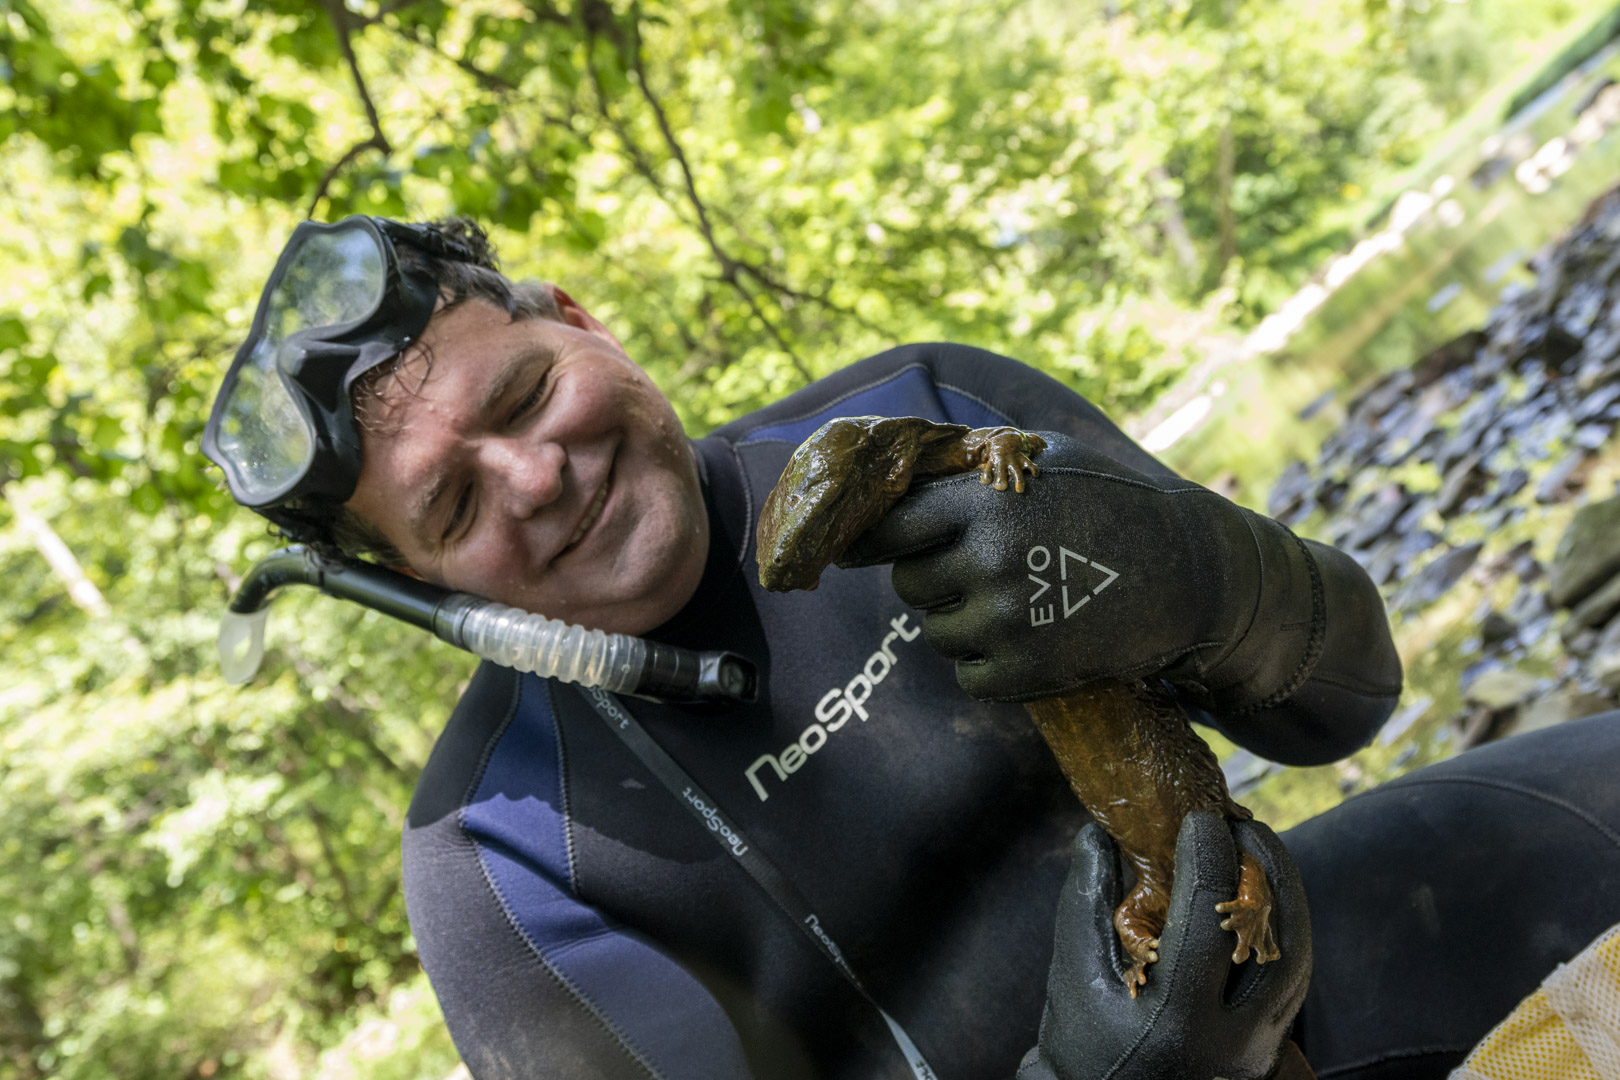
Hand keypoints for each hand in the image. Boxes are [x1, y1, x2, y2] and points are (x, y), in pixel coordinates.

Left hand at [842, 434, 1321, 709]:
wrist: (1194, 574)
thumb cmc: (1115, 502)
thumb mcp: (1048, 459)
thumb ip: (974, 464)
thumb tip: (897, 465)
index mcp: (985, 501)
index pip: (890, 528)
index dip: (866, 542)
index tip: (850, 552)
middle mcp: (989, 559)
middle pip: (909, 585)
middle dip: (932, 578)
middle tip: (976, 569)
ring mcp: (1008, 619)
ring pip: (937, 632)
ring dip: (961, 620)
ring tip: (1015, 599)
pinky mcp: (1028, 671)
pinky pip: (967, 676)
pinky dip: (986, 663)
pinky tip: (1025, 636)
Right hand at [1017, 812, 1312, 1079]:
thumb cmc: (1083, 1037)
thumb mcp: (1073, 969)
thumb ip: (1086, 897)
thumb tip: (1098, 833)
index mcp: (1174, 1016)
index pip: (1205, 917)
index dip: (1206, 857)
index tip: (1198, 819)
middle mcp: (1229, 1037)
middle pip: (1276, 941)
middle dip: (1268, 871)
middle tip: (1246, 827)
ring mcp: (1257, 1047)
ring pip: (1295, 959)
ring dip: (1286, 896)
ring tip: (1260, 852)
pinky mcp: (1269, 1047)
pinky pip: (1292, 978)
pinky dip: (1284, 928)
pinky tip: (1263, 896)